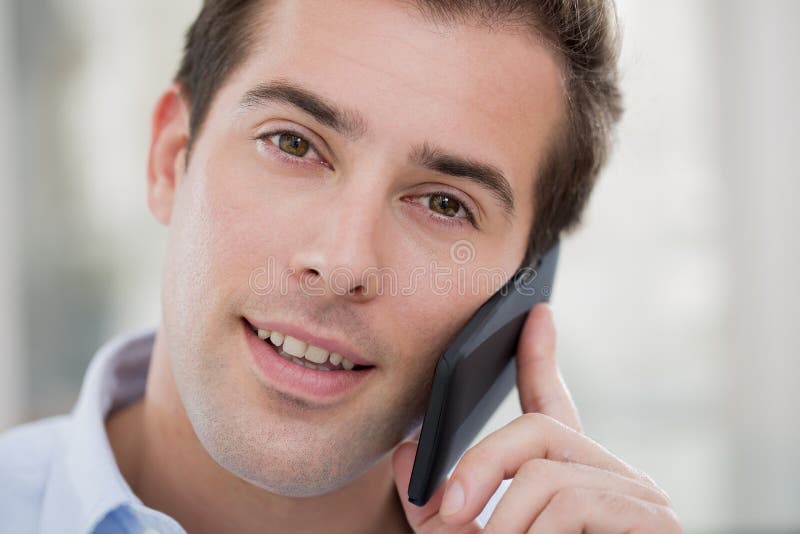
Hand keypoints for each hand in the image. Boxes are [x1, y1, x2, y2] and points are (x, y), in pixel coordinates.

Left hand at [393, 303, 681, 532]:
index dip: (540, 357)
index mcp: (568, 478)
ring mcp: (638, 500)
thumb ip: (442, 510)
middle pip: (537, 429)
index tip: (533, 312)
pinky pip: (572, 505)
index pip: (553, 403)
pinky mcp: (655, 526)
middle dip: (479, 468)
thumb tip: (406, 455)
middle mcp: (609, 477)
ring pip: (547, 475)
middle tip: (447, 513)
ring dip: (502, 526)